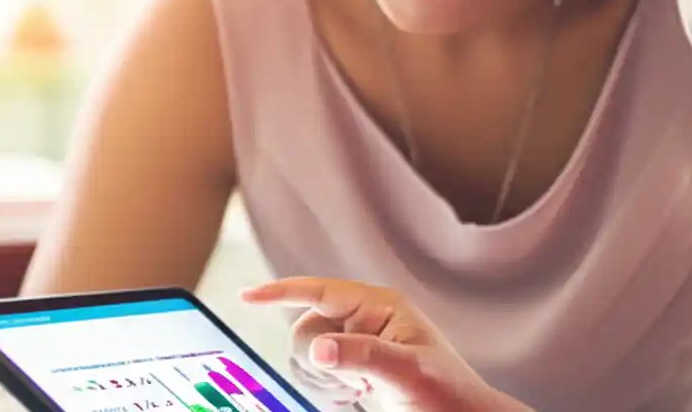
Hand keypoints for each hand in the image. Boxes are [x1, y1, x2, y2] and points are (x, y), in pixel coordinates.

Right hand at [242, 278, 533, 411]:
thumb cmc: (445, 394)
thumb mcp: (406, 374)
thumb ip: (361, 356)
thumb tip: (318, 347)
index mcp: (380, 306)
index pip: (321, 292)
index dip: (282, 291)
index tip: (245, 296)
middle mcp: (365, 320)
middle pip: (304, 331)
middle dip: (317, 362)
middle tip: (355, 385)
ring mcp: (356, 346)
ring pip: (305, 356)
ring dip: (322, 381)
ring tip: (360, 393)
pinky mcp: (352, 370)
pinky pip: (315, 377)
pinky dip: (326, 392)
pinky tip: (356, 399)